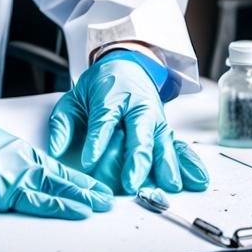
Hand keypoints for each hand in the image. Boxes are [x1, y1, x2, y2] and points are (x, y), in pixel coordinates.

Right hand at [0, 103, 112, 218]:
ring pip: (55, 188)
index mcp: (14, 153)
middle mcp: (17, 162)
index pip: (52, 168)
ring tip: (103, 204)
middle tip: (108, 198)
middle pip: (59, 178)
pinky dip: (59, 205)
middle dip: (85, 188)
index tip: (93, 186)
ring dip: (81, 197)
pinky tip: (77, 210)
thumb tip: (5, 173)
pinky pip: (35, 200)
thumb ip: (0, 161)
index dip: (74, 178)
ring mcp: (10, 174)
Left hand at [48, 57, 207, 194]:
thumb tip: (56, 149)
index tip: (89, 161)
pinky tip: (195, 179)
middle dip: (136, 159)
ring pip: (161, 142)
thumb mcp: (75, 97)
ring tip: (168, 186)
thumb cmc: (100, 87)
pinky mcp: (165, 130)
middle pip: (139, 133)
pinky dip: (188, 163)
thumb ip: (64, 123)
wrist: (129, 65)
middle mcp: (137, 107)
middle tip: (131, 183)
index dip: (97, 141)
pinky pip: (178, 147)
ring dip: (166, 165)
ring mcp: (154, 119)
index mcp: (112, 96)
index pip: (104, 119)